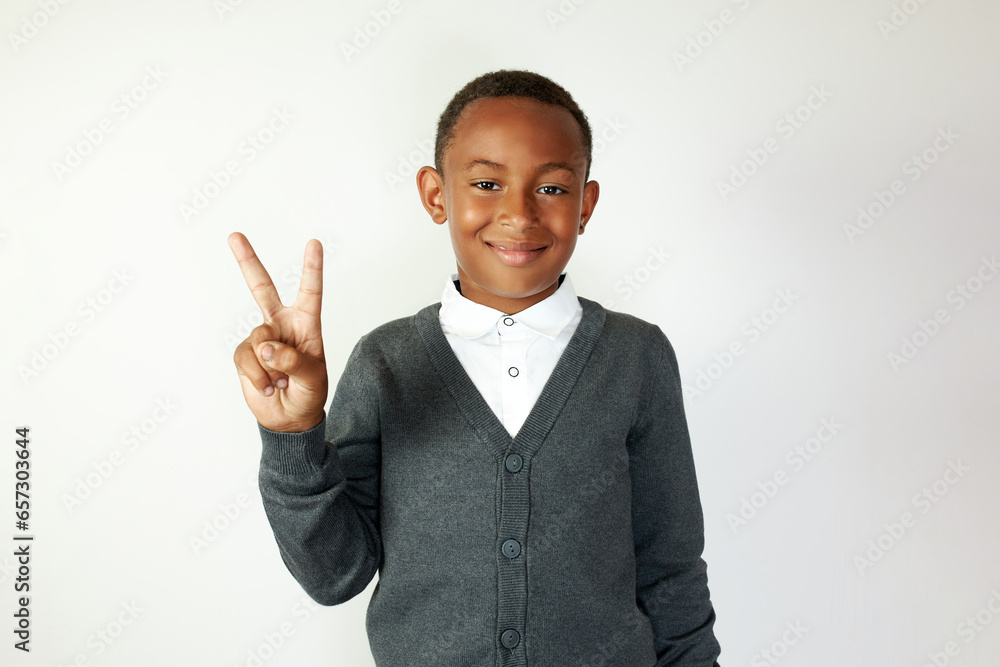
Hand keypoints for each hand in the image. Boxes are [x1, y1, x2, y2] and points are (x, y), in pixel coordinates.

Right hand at [228, 232, 327, 432]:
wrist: (289, 418)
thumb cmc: (309, 393)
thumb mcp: (312, 378)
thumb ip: (292, 361)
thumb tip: (266, 347)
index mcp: (306, 324)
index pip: (310, 292)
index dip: (311, 268)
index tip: (314, 243)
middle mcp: (281, 324)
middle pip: (261, 288)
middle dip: (247, 261)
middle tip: (234, 235)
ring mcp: (261, 338)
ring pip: (257, 342)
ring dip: (269, 368)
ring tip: (281, 383)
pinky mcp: (244, 354)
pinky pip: (245, 359)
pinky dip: (257, 377)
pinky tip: (267, 387)